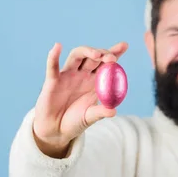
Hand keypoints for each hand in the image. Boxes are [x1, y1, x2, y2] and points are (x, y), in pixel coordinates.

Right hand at [32, 41, 128, 157]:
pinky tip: (58, 47)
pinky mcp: (53, 81)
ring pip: (77, 56)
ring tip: (97, 54)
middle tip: (112, 58)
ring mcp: (68, 75)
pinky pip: (53, 67)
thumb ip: (100, 112)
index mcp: (95, 81)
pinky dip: (53, 56)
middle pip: (93, 56)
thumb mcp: (90, 117)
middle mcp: (82, 74)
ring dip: (87, 51)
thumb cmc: (75, 121)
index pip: (106, 63)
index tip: (124, 45)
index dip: (114, 52)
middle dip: (103, 54)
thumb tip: (113, 111)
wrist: (56, 130)